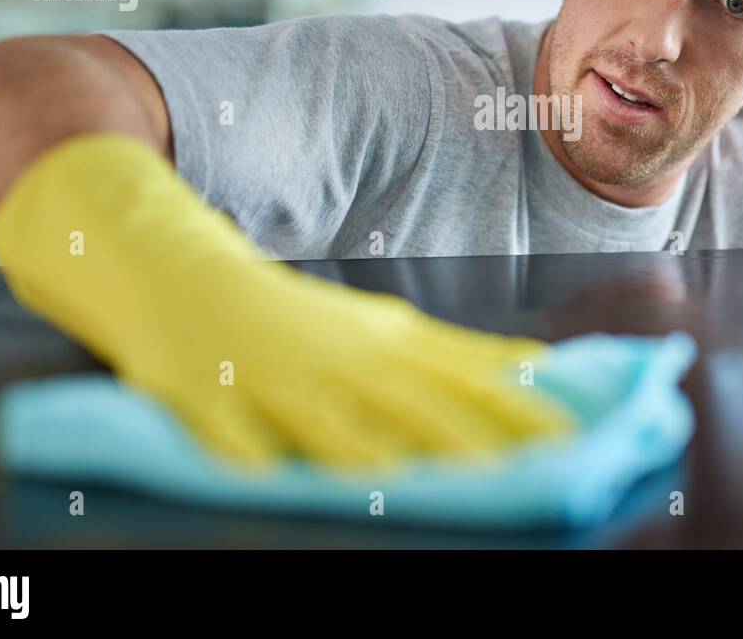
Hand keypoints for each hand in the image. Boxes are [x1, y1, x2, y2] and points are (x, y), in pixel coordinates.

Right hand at [0, 134, 573, 471]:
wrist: (169, 261)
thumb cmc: (281, 310)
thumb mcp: (373, 327)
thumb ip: (443, 357)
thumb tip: (529, 372)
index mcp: (376, 342)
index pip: (459, 376)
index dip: (515, 407)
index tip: (572, 432)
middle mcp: (335, 360)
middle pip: (413, 401)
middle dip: (475, 436)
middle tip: (535, 464)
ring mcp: (270, 378)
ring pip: (333, 421)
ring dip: (380, 453)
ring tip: (421, 481)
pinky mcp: (205, 397)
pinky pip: (236, 438)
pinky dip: (260, 458)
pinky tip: (283, 482)